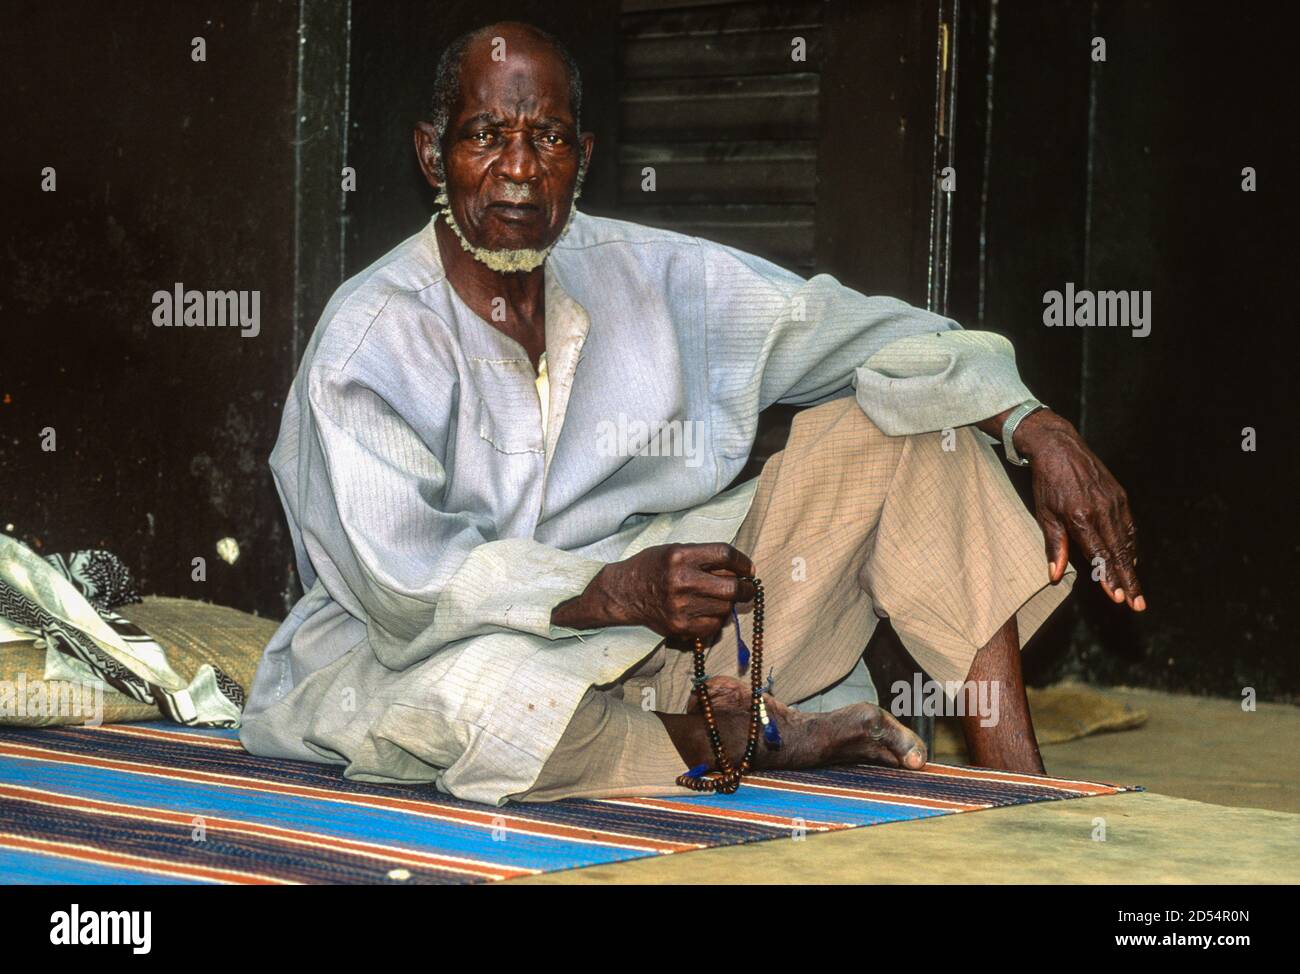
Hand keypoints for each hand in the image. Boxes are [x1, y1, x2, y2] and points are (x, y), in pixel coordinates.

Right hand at [559, 542, 755, 640]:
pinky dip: (716, 619)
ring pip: (725, 609)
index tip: (749, 569)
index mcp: (680, 556)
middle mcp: (681, 581)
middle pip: (731, 587)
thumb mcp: (676, 550)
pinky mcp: (679, 627)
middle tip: (747, 588)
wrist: (624, 593)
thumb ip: (705, 558)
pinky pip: (713, 626)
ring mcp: (680, 607)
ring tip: (719, 599)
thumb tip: (740, 571)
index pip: (724, 555)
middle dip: (746, 588)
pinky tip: (707, 612)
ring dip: (728, 604)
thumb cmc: (653, 567)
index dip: (743, 562)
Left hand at [1014, 410, 1145, 610]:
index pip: (1099, 555)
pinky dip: (1131, 545)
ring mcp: (1114, 502)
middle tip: (1138, 604)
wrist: (1059, 448)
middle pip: (1118, 553)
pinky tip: (1131, 560)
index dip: (1109, 578)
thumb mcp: (1045, 514)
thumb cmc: (1047, 484)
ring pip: (1127, 541)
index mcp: (1081, 517)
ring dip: (1132, 567)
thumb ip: (1054, 546)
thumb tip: (1053, 576)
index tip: (1117, 598)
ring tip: (1137, 590)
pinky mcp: (1120, 495)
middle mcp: (1102, 511)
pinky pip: (1129, 526)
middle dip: (1128, 581)